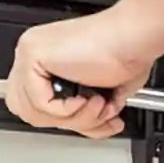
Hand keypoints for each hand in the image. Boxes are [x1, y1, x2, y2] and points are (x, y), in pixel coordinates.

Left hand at [4, 7, 156, 138]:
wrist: (135, 37)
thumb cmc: (127, 53)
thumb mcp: (102, 92)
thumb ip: (81, 109)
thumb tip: (85, 125)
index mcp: (46, 56)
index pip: (35, 102)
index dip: (66, 120)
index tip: (99, 122)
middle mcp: (34, 52)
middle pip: (28, 109)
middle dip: (68, 122)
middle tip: (99, 113)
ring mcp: (29, 52)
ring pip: (32, 110)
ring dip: (74, 119)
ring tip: (98, 105)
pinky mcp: (32, 55)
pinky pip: (39, 103)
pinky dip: (68, 110)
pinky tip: (89, 98)